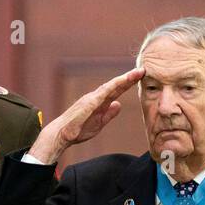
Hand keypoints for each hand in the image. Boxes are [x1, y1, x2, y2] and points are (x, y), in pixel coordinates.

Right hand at [28, 67, 144, 163]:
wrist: (62, 134)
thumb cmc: (77, 129)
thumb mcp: (99, 123)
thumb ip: (109, 114)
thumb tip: (118, 105)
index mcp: (99, 102)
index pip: (116, 91)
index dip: (128, 84)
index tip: (139, 77)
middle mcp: (96, 97)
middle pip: (115, 86)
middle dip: (129, 78)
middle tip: (142, 70)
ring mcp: (92, 98)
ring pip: (111, 86)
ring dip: (124, 79)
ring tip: (136, 73)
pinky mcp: (88, 103)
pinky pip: (103, 93)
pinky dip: (113, 86)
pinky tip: (121, 81)